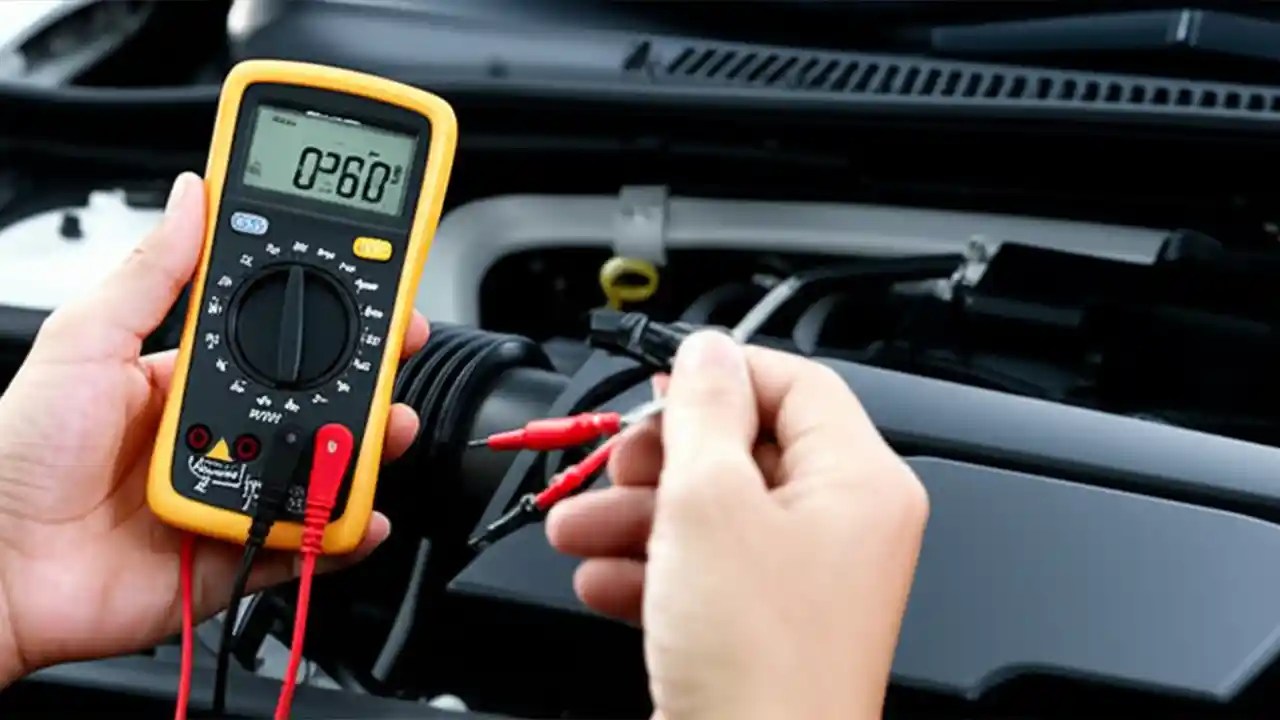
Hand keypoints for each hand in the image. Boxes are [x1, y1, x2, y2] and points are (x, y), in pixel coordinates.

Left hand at [0, 173, 428, 684]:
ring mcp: (232, 491)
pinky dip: (339, 533)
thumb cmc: (18, 454)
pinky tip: (359, 515)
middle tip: (398, 353)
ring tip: (384, 431)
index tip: (373, 290)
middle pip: (315, 402)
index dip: (330, 314)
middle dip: (367, 378)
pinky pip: (303, 542)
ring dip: (363, 449)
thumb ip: (151, 274)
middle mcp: (220, 432)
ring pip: (319, 467)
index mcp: (188, 378)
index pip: (278, 337)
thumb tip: (193, 194)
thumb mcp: (85, 341)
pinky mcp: (235, 552)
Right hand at [548, 331, 928, 719]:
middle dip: (661, 458)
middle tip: (615, 465)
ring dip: (637, 517)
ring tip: (578, 530)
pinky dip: (651, 571)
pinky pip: (707, 573)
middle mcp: (844, 530)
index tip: (661, 385)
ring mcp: (805, 583)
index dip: (723, 374)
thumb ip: (703, 411)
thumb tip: (707, 350)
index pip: (796, 385)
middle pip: (746, 450)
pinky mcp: (766, 629)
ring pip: (714, 515)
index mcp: (859, 483)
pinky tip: (601, 581)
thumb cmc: (756, 662)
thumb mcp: (709, 504)